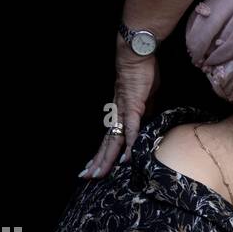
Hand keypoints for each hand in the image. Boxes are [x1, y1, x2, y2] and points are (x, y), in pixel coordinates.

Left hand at [82, 40, 158, 178]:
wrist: (136, 53)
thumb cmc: (141, 73)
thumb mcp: (144, 99)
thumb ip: (143, 114)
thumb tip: (145, 126)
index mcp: (119, 114)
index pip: (109, 138)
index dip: (102, 154)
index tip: (94, 167)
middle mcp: (117, 115)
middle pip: (106, 143)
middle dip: (97, 161)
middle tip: (87, 177)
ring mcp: (124, 112)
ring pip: (113, 140)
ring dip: (106, 159)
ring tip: (99, 174)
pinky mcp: (134, 107)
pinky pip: (132, 130)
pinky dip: (129, 145)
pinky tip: (126, 159)